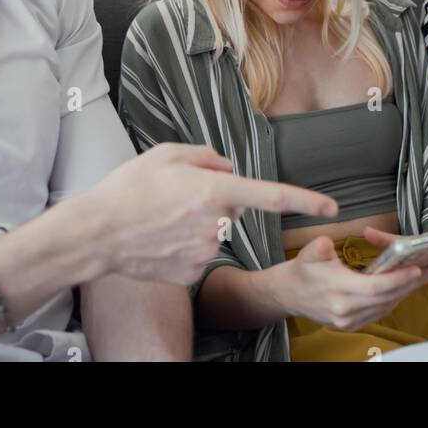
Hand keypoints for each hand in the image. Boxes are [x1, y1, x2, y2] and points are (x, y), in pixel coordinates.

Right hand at [85, 143, 337, 285]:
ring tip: (161, 219)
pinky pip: (199, 255)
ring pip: (216, 233)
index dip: (305, 200)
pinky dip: (184, 247)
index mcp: (213, 190)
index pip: (271, 195)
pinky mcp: (192, 273)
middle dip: (217, 202)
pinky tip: (159, 240)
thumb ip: (206, 155)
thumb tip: (229, 168)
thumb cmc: (128, 188)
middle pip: (233, 210)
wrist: (96, 234)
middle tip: (177, 197)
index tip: (331, 207)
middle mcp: (215, 223)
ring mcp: (205, 252)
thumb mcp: (165, 154)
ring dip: (198, 225)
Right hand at [271, 229, 427, 330]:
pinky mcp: (351, 325)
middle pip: (387, 297)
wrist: (288, 294)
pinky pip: (379, 312)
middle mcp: (346, 310)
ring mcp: (349, 321)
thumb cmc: (302, 270)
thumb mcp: (308, 253)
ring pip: (386, 306)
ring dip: (407, 291)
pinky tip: (405, 288)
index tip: (416, 269)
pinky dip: (394, 299)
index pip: (375, 287)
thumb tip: (326, 244)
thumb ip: (319, 248)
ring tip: (426, 277)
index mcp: (338, 291)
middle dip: (412, 283)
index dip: (398, 279)